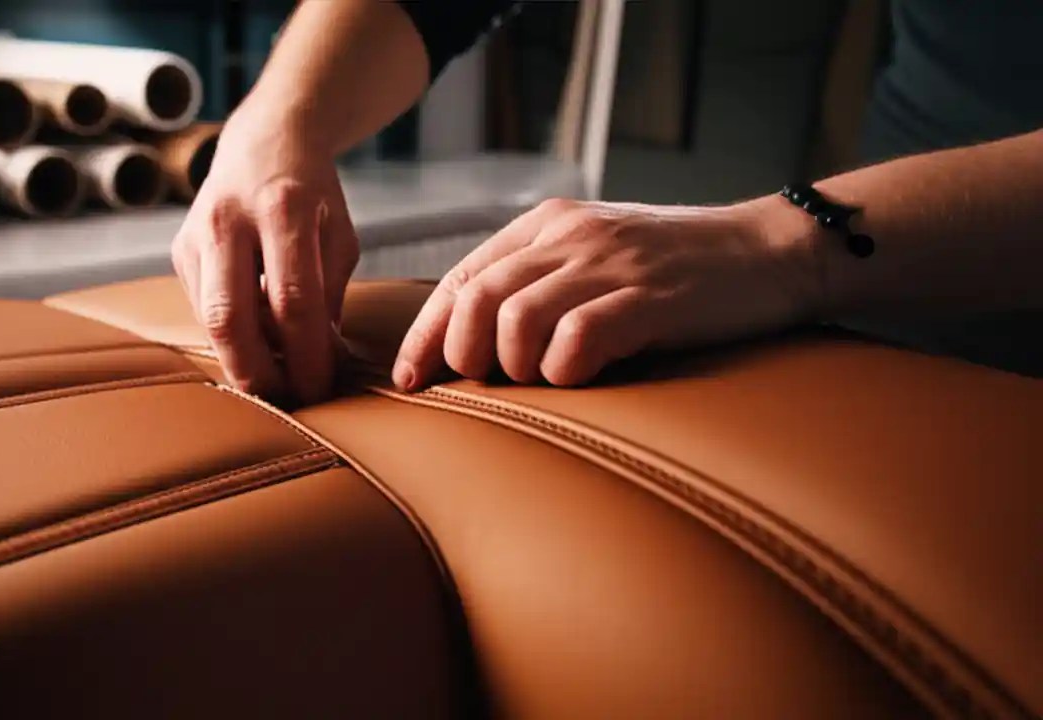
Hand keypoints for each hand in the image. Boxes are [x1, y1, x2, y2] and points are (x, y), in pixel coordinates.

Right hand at [171, 114, 358, 402]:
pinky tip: (258, 342)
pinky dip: (232, 336)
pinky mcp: (179, 251)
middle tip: (288, 399)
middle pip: (231, 319)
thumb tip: (323, 361)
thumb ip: (330, 297)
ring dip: (244, 359)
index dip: (306, 355)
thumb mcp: (339, 238)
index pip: (292, 301)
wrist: (264, 141)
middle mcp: (229, 219)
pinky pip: (203, 310)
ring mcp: (196, 234)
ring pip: (210, 321)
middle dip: (258, 373)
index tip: (321, 387)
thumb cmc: (312, 195)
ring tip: (279, 375)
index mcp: (282, 208)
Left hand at [391, 197, 820, 389]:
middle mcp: (570, 235)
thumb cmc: (678, 269)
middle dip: (460, 354)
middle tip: (480, 388)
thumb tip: (475, 345)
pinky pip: (576, 339)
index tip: (410, 379)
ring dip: (516, 366)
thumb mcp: (599, 256)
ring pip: (515, 320)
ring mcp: (610, 263)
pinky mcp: (649, 298)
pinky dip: (565, 370)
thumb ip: (542, 281)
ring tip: (545, 381)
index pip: (462, 276)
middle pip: (476, 298)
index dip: (427, 333)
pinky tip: (585, 376)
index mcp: (549, 223)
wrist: (772, 252)